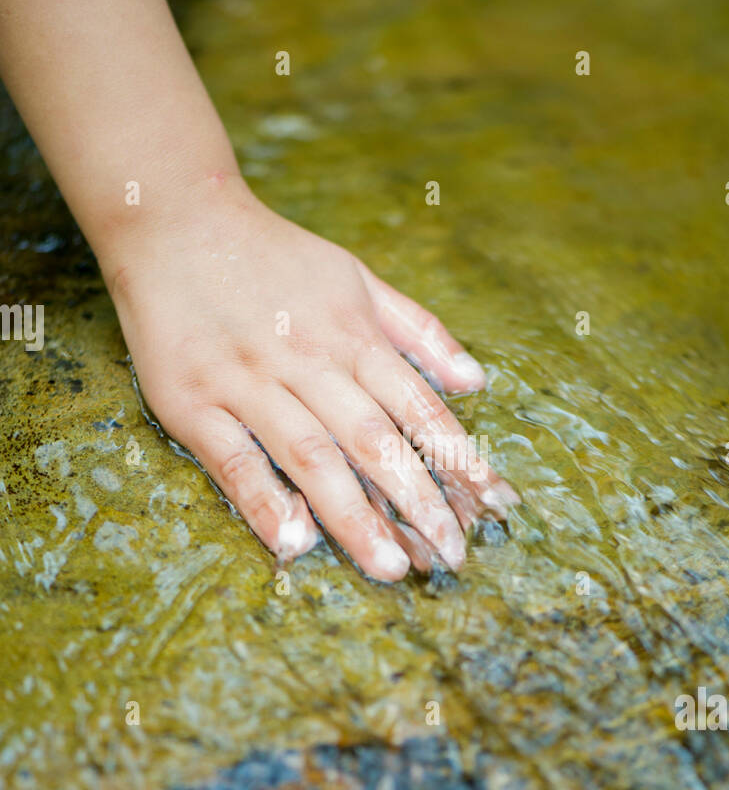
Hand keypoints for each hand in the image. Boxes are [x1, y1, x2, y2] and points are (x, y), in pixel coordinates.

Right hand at [101, 179, 517, 580]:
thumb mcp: (358, 278)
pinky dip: (263, 502)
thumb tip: (476, 380)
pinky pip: (234, 461)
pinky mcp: (194, 404)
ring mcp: (248, 383)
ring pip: (311, 457)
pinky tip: (294, 544)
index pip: (419, 407)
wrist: (175, 222)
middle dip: (419, 501)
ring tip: (389, 568)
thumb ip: (419, 330)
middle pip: (373, 440)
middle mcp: (308, 362)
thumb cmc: (274, 258)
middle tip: (451, 556)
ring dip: (354, 516)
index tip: (492, 506)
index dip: (459, 459)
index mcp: (353, 336)